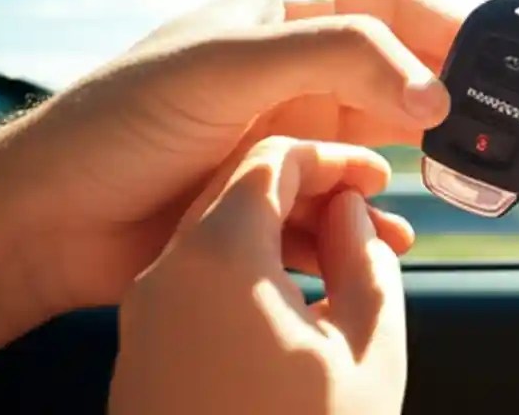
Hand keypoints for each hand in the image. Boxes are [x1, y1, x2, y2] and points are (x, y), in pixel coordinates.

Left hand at [0, 0, 457, 313]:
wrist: (51, 219)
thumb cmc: (121, 121)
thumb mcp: (232, 65)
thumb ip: (339, 60)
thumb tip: (433, 90)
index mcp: (284, 22)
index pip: (389, 6)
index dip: (448, 24)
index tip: (498, 56)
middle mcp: (295, 76)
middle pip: (397, 77)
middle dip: (444, 101)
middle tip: (486, 130)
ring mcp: (289, 139)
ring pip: (379, 147)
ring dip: (413, 166)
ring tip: (449, 183)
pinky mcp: (280, 199)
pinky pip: (348, 208)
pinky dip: (374, 223)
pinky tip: (387, 236)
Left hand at [109, 136, 406, 414]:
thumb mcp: (366, 345)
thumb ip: (368, 260)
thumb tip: (355, 218)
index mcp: (219, 257)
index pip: (273, 161)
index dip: (333, 160)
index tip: (375, 180)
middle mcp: (169, 275)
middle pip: (242, 197)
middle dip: (312, 199)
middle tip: (367, 221)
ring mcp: (148, 319)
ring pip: (222, 245)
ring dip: (284, 243)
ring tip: (346, 271)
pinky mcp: (143, 359)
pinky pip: (200, 291)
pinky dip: (250, 282)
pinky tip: (299, 312)